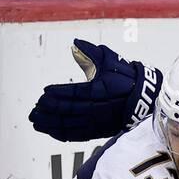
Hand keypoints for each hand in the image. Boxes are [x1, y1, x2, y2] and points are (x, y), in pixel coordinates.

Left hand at [29, 39, 162, 141]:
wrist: (144, 98)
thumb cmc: (126, 77)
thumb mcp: (111, 61)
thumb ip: (91, 53)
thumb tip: (75, 43)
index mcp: (100, 90)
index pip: (74, 92)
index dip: (58, 93)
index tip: (44, 92)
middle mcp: (97, 108)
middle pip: (68, 111)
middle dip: (49, 110)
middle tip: (33, 109)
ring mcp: (97, 122)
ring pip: (70, 125)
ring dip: (51, 124)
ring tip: (36, 121)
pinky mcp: (99, 131)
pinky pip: (77, 135)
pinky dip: (62, 134)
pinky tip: (50, 131)